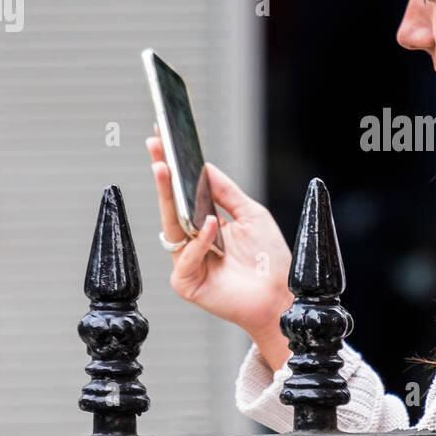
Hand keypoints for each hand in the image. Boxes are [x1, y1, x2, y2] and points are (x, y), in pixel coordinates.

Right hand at [146, 126, 292, 366]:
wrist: (280, 294)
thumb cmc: (269, 258)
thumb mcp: (251, 214)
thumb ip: (225, 191)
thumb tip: (205, 165)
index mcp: (206, 224)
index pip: (184, 193)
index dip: (173, 169)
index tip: (162, 141)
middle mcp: (192, 241)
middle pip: (172, 206)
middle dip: (163, 176)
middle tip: (155, 150)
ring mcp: (187, 262)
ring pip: (171, 227)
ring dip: (170, 198)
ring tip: (167, 170)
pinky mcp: (187, 283)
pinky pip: (186, 258)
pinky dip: (199, 242)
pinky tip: (211, 226)